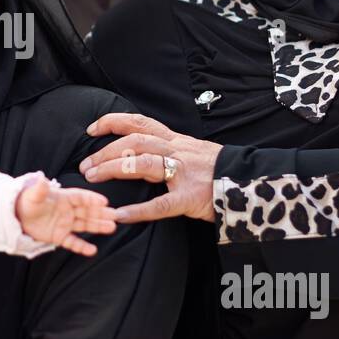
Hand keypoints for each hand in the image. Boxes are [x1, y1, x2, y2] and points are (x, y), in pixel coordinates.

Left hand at [15, 176, 112, 255]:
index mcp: (64, 197)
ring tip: (112, 228)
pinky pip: (73, 242)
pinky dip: (82, 247)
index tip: (104, 201)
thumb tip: (41, 178)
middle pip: (87, 211)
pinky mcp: (60, 236)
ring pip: (85, 225)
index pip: (81, 197)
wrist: (17, 216)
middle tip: (115, 215)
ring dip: (98, 226)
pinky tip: (93, 250)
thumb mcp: (32, 195)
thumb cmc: (27, 202)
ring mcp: (66, 223)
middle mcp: (68, 210)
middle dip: (101, 213)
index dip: (92, 199)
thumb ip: (40, 189)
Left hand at [78, 113, 221, 222]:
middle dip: (105, 152)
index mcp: (177, 140)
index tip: (91, 130)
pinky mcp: (190, 198)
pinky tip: (120, 215)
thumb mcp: (195, 151)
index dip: (113, 122)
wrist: (253, 182)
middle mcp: (178, 151)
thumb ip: (171, 149)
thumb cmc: (221, 170)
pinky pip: (160, 204)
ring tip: (92, 179)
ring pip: (143, 164)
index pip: (140, 123)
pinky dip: (138, 211)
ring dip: (113, 169)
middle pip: (135, 142)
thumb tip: (143, 151)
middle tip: (85, 166)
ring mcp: (184, 174)